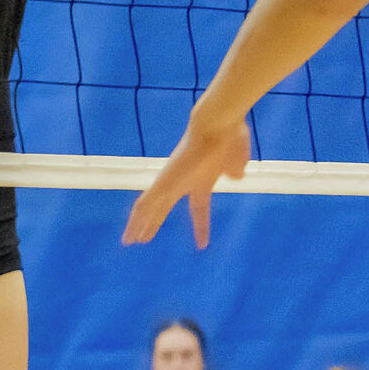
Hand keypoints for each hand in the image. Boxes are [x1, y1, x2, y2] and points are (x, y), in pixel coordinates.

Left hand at [122, 114, 249, 247]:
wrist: (218, 125)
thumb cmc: (230, 139)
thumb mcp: (238, 162)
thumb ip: (235, 171)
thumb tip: (235, 176)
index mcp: (201, 182)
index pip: (198, 209)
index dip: (201, 227)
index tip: (202, 245)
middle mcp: (182, 182)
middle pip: (163, 208)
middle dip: (154, 224)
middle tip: (143, 239)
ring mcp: (171, 181)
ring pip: (149, 207)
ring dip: (140, 225)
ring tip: (130, 241)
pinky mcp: (164, 180)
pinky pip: (146, 202)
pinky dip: (138, 217)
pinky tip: (132, 230)